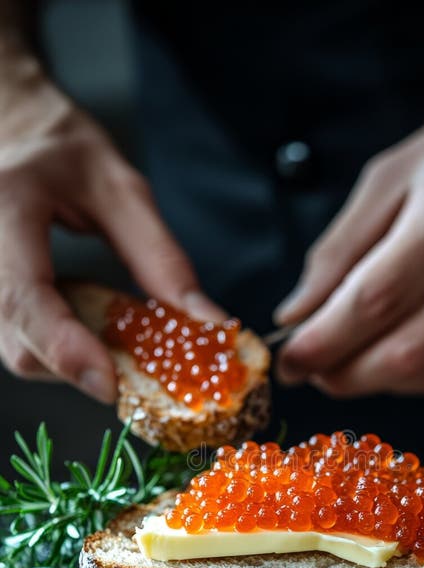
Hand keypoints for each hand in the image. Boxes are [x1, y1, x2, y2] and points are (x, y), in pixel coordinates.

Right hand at [0, 62, 221, 401]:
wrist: (8, 128)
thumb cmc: (61, 151)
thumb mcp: (121, 189)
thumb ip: (160, 258)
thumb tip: (205, 321)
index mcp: (6, 206)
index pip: (25, 298)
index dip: (66, 350)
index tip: (112, 384)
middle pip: (18, 340)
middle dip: (80, 364)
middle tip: (131, 360)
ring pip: (14, 350)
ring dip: (68, 356)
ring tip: (100, 319)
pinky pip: (14, 339)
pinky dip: (54, 344)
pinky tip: (74, 315)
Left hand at [275, 27, 423, 396]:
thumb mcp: (391, 176)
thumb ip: (339, 249)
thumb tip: (300, 313)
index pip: (374, 302)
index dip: (322, 343)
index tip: (289, 361)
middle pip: (407, 353)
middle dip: (346, 375)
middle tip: (315, 371)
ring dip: (384, 381)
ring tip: (356, 359)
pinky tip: (408, 347)